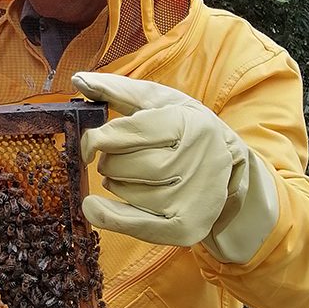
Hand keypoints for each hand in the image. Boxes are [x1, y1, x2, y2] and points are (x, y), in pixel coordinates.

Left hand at [73, 72, 278, 262]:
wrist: (230, 169)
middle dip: (109, 162)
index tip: (88, 144)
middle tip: (117, 159)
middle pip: (124, 165)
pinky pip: (135, 225)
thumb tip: (78, 79)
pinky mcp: (188, 227)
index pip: (128, 132)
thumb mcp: (159, 101)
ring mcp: (193, 197)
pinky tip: (94, 207)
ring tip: (130, 175)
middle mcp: (196, 160)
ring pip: (127, 192)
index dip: (97, 139)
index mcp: (188, 123)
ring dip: (115, 184)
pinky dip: (108, 217)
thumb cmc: (186, 129)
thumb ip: (117, 89)